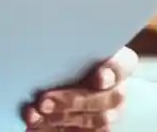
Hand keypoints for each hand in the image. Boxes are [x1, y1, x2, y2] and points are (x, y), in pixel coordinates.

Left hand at [22, 46, 137, 129]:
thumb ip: (67, 43)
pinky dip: (56, 129)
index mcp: (119, 63)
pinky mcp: (95, 128)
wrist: (64, 73)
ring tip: (34, 114)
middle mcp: (118, 89)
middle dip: (72, 101)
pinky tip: (36, 124)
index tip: (99, 78)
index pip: (122, 66)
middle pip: (106, 99)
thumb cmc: (69, 52)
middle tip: (44, 100)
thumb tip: (43, 34)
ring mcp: (109, 112)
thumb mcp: (70, 43)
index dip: (112, 72)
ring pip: (95, 121)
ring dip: (62, 118)